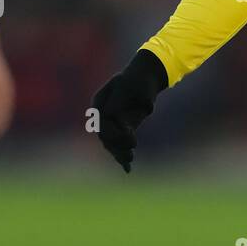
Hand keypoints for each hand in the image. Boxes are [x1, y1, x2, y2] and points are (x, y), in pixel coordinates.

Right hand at [91, 49, 167, 171]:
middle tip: (130, 153)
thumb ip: (117, 101)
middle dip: (116, 145)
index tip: (130, 136)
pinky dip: (123, 156)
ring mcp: (112, 121)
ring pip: (111, 142)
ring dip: (119, 153)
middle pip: (104, 135)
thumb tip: (111, 115)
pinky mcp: (123, 127)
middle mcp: (102, 113)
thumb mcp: (127, 87)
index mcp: (99, 102)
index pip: (102, 121)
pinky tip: (127, 169)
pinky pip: (120, 144)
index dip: (113, 131)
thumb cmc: (137, 79)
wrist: (146, 77)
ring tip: (129, 162)